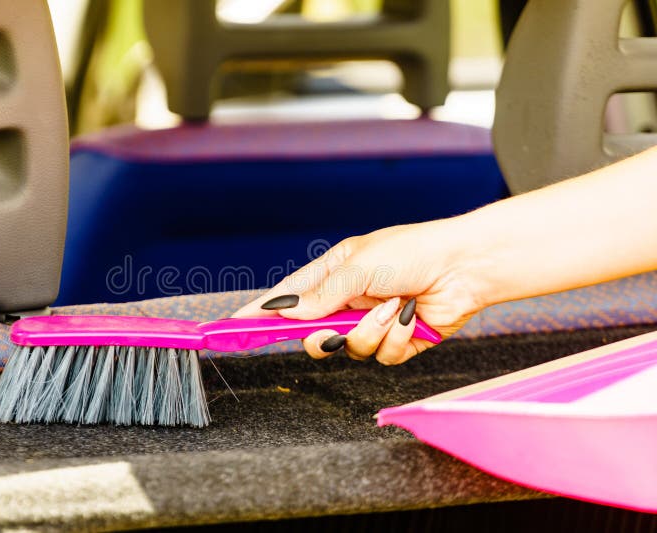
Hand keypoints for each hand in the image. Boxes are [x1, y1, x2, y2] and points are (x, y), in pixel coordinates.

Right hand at [232, 221, 484, 363]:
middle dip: (324, 336)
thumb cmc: (412, 252)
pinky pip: (382, 355)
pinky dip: (396, 337)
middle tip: (331, 331)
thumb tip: (285, 312)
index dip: (262, 314)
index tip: (233, 326)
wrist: (464, 266)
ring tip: (392, 305)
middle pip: (314, 336)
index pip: (289, 298)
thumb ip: (320, 294)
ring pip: (350, 350)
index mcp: (333, 275)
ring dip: (371, 330)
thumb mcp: (358, 266)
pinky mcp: (397, 342)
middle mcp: (349, 302)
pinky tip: (409, 315)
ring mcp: (372, 323)